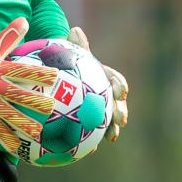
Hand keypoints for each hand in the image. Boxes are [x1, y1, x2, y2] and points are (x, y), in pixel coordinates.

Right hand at [0, 18, 60, 154]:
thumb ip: (9, 36)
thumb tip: (24, 19)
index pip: (21, 71)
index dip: (38, 73)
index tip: (56, 76)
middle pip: (16, 95)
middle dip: (34, 101)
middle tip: (51, 108)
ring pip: (7, 114)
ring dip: (22, 124)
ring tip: (38, 132)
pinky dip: (4, 138)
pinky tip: (16, 147)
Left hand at [66, 27, 129, 141]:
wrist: (60, 74)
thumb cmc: (66, 62)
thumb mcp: (70, 52)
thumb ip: (75, 45)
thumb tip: (75, 30)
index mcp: (103, 78)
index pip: (115, 81)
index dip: (120, 87)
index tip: (120, 92)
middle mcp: (105, 94)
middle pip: (117, 103)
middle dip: (121, 112)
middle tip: (121, 120)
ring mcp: (99, 108)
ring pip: (109, 120)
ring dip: (112, 129)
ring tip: (110, 138)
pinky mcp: (89, 121)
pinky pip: (93, 132)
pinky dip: (92, 141)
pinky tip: (88, 151)